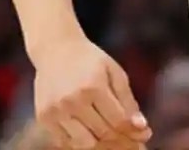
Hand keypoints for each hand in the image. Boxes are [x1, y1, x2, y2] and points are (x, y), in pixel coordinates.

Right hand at [32, 35, 151, 149]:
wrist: (55, 49)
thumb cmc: (90, 60)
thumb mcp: (115, 72)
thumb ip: (128, 100)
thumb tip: (141, 127)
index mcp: (93, 86)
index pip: (118, 120)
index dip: (133, 131)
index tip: (145, 135)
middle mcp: (72, 100)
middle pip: (102, 134)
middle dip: (122, 140)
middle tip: (133, 141)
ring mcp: (55, 110)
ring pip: (84, 143)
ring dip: (101, 143)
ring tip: (112, 137)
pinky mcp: (43, 117)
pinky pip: (65, 142)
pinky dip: (81, 142)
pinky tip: (92, 134)